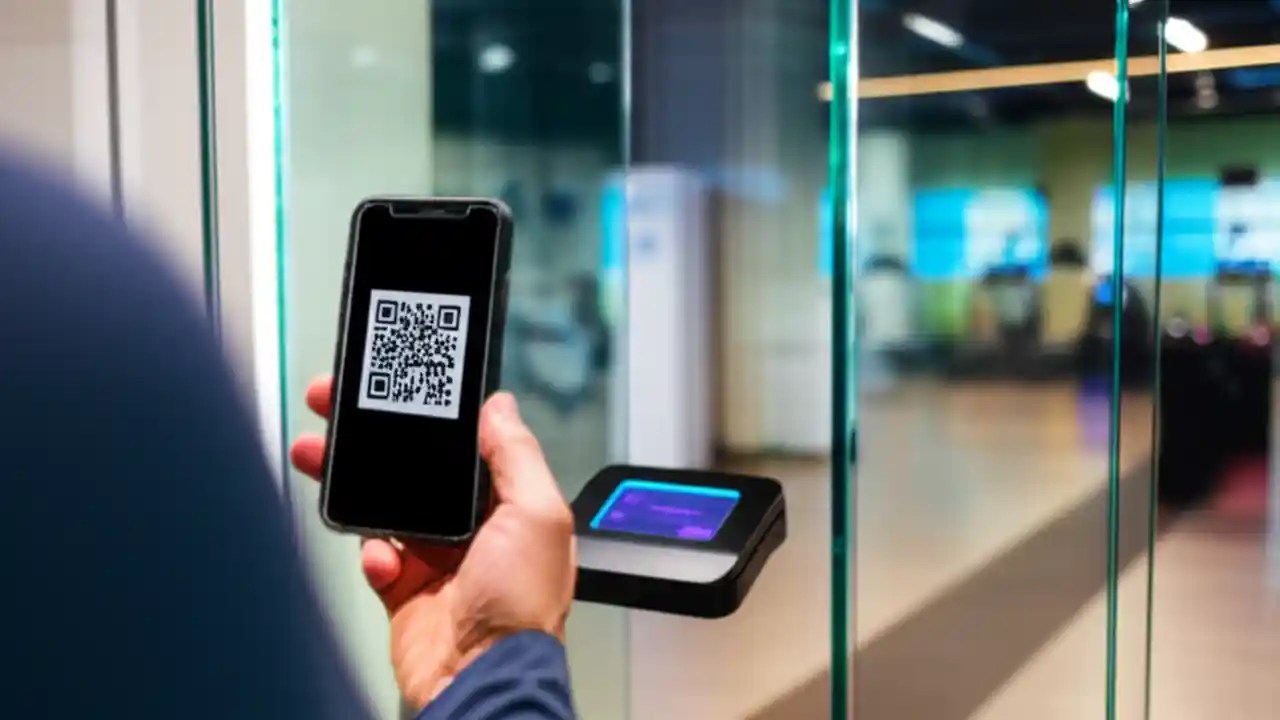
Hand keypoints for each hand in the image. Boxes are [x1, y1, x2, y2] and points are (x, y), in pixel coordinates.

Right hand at [290, 377, 575, 709]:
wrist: (479, 679)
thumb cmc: (522, 610)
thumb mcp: (537, 515)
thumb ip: (518, 456)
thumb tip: (501, 407)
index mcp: (511, 503)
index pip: (467, 443)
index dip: (433, 413)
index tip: (398, 386)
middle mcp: (475, 527)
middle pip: (418, 468)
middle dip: (377, 439)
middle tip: (338, 408)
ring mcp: (437, 558)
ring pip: (387, 504)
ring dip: (354, 482)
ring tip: (320, 455)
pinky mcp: (405, 588)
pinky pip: (375, 555)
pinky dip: (371, 553)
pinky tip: (381, 559)